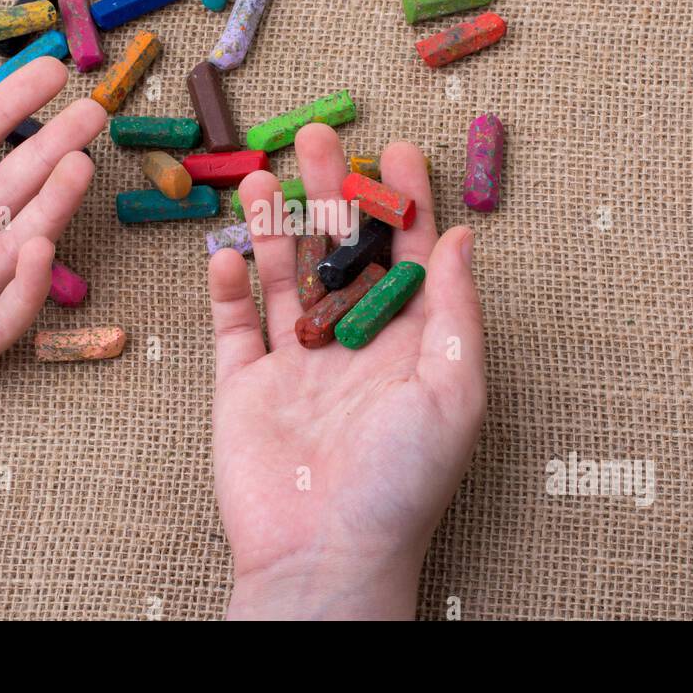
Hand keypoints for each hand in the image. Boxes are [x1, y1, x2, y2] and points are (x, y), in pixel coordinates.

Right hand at [207, 123, 485, 618]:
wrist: (324, 556)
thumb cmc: (402, 481)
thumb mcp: (453, 390)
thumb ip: (453, 310)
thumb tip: (463, 237)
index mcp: (407, 344)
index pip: (406, 255)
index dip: (402, 201)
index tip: (394, 149)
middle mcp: (350, 345)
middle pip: (339, 251)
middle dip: (329, 193)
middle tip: (318, 137)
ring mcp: (294, 364)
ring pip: (283, 277)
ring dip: (273, 224)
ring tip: (261, 174)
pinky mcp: (243, 386)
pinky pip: (233, 325)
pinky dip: (229, 286)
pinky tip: (229, 253)